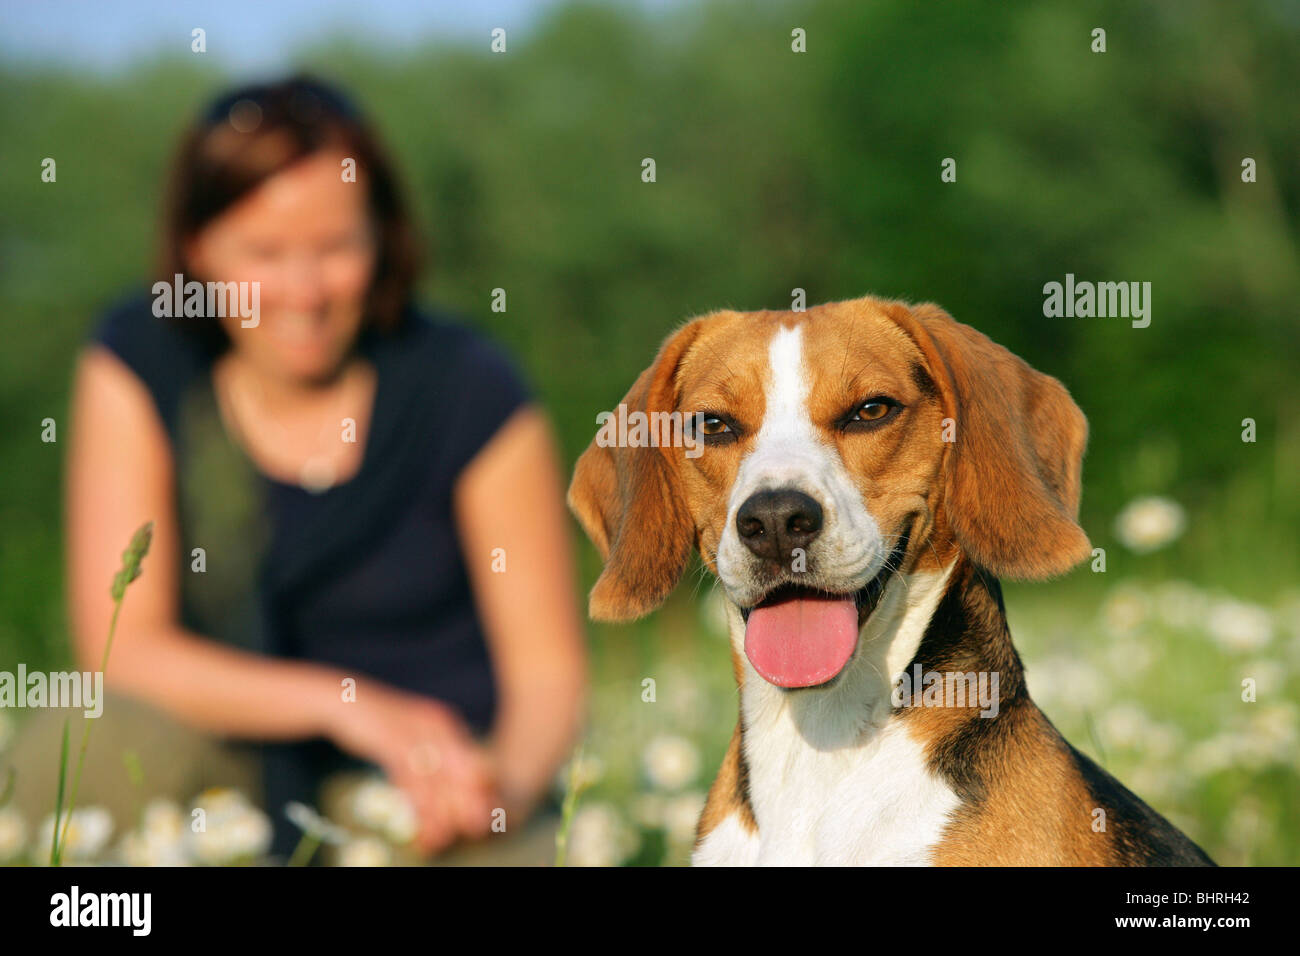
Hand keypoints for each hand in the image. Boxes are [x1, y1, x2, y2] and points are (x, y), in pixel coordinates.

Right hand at [324, 677, 500, 854]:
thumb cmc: (380, 723)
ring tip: (442, 835)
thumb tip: (444, 785)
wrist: (345, 701)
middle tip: (473, 828)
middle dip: (464, 801)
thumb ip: (430, 754)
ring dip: (438, 809)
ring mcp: (413, 729)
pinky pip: (408, 776)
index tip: (483, 812)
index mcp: (443, 721)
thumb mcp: (411, 734)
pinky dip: (414, 800)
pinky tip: (419, 818)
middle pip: (455, 768)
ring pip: (432, 777)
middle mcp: (433, 723)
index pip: (468, 758)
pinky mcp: (390, 739)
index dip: (476, 787)